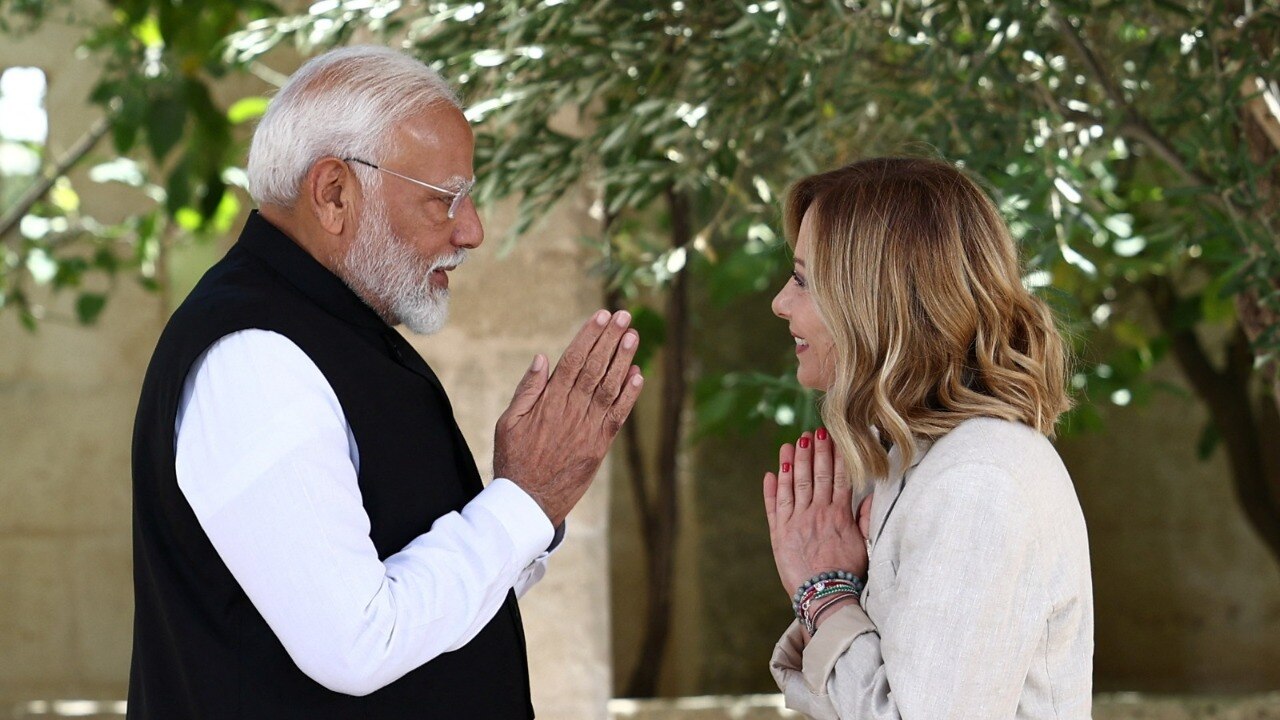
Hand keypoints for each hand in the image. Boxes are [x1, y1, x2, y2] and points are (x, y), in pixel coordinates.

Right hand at [494, 309, 643, 525]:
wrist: (528, 501)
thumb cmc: (514, 459)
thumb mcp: (508, 422)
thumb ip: (527, 390)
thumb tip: (542, 358)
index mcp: (549, 402)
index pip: (572, 360)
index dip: (589, 336)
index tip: (601, 316)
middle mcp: (571, 411)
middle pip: (594, 367)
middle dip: (610, 339)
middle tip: (624, 315)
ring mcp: (588, 428)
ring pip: (609, 387)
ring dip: (623, 359)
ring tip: (633, 335)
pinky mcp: (599, 445)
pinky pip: (618, 416)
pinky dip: (630, 395)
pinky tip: (638, 374)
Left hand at [763, 428, 867, 597]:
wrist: (824, 595)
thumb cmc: (847, 573)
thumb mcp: (863, 545)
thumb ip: (864, 518)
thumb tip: (869, 496)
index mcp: (838, 514)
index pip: (838, 476)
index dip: (835, 454)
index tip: (833, 437)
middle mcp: (816, 512)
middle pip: (815, 474)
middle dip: (814, 451)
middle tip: (813, 431)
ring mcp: (796, 521)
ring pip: (793, 484)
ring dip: (791, 462)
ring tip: (790, 443)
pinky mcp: (779, 533)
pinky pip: (774, 506)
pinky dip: (771, 489)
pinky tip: (770, 473)